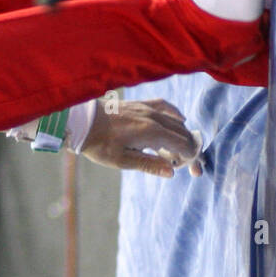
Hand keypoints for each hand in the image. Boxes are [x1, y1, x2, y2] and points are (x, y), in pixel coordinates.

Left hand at [79, 98, 202, 176]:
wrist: (80, 121)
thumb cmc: (98, 144)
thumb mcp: (122, 160)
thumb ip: (148, 165)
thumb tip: (172, 172)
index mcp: (151, 132)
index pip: (182, 144)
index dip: (191, 158)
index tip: (195, 171)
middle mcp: (153, 117)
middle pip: (182, 133)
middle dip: (190, 150)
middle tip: (192, 166)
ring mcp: (147, 108)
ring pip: (175, 121)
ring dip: (183, 136)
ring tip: (183, 151)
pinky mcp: (139, 104)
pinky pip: (165, 106)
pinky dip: (175, 115)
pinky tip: (179, 119)